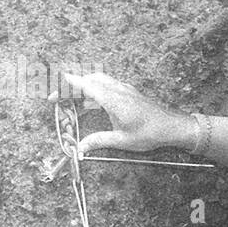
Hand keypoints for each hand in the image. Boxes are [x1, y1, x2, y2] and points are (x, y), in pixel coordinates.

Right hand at [58, 72, 195, 155]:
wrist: (172, 126)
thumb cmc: (150, 133)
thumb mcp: (122, 141)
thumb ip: (98, 141)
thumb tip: (80, 147)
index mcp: (113, 100)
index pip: (86, 86)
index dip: (68, 85)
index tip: (55, 88)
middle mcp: (118, 90)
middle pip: (89, 79)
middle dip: (71, 86)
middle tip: (57, 99)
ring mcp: (124, 88)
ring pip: (98, 79)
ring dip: (82, 85)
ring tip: (71, 100)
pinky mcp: (128, 91)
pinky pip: (107, 83)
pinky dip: (93, 88)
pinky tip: (91, 101)